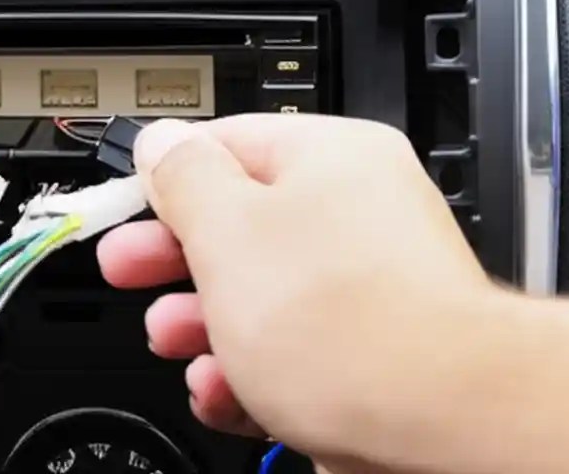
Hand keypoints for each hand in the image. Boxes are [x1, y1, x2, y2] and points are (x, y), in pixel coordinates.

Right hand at [96, 115, 491, 459]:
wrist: (444, 427)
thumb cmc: (349, 321)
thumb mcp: (228, 228)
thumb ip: (183, 177)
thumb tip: (162, 141)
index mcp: (331, 160)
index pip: (228, 144)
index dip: (164, 176)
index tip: (124, 208)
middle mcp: (357, 217)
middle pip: (238, 225)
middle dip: (174, 259)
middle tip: (132, 272)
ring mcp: (368, 293)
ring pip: (260, 298)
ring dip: (203, 324)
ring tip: (177, 342)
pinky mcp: (370, 361)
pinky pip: (290, 355)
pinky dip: (247, 374)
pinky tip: (224, 392)